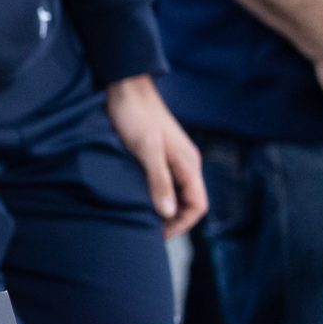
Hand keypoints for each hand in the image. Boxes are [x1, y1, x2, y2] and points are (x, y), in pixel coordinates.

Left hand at [104, 73, 208, 237]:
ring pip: (175, 193)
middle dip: (171, 220)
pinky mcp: (157, 154)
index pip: (197, 205)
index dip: (181, 224)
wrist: (125, 87)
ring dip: (161, 208)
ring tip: (139, 220)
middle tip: (146, 233)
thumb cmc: (135, 115)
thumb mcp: (146, 149)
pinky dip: (153, 195)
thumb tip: (168, 213)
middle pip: (187, 202)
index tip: (158, 236)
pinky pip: (162, 182)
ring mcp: (172, 158)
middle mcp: (185, 163)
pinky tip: (134, 200)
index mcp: (188, 163)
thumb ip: (158, 180)